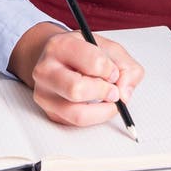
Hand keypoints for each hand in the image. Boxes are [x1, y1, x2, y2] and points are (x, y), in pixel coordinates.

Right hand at [10, 24, 143, 125]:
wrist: (56, 58)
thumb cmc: (82, 52)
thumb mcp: (107, 48)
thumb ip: (126, 67)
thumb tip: (124, 94)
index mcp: (61, 46)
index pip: (92, 62)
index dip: (110, 70)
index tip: (114, 72)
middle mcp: (46, 70)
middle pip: (76, 90)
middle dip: (103, 92)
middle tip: (113, 91)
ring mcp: (44, 94)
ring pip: (77, 113)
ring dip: (102, 110)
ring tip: (108, 100)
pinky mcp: (50, 113)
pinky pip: (77, 124)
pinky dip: (95, 117)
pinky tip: (97, 105)